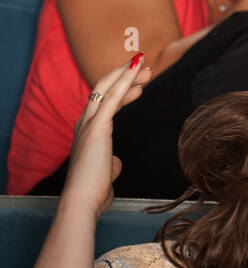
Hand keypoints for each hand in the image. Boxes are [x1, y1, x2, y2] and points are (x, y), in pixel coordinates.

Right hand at [65, 57, 151, 214]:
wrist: (82, 201)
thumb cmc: (93, 191)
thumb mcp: (105, 174)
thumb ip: (110, 164)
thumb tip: (115, 163)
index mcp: (87, 133)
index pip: (105, 105)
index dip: (123, 92)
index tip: (139, 87)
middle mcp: (85, 124)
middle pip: (104, 90)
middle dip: (125, 77)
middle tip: (146, 69)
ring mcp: (88, 124)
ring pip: (107, 88)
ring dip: (127, 75)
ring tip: (146, 67)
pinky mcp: (97, 127)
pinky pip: (112, 97)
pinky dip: (124, 80)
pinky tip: (136, 69)